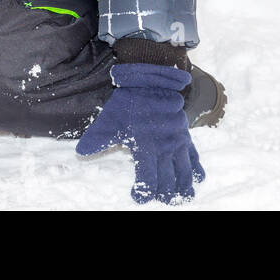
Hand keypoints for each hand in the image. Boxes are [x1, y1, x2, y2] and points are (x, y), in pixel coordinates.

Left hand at [75, 62, 204, 204]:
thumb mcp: (109, 120)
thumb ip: (97, 138)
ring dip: (184, 186)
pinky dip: (196, 168)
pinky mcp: (184, 134)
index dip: (143, 193)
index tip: (137, 197)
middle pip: (169, 181)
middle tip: (162, 200)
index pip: (147, 179)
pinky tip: (198, 178)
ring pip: (185, 171)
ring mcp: (177, 141)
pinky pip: (193, 154)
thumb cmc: (128, 101)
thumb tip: (81, 151)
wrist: (151, 78)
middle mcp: (164, 148)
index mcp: (145, 148)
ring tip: (185, 197)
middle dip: (166, 194)